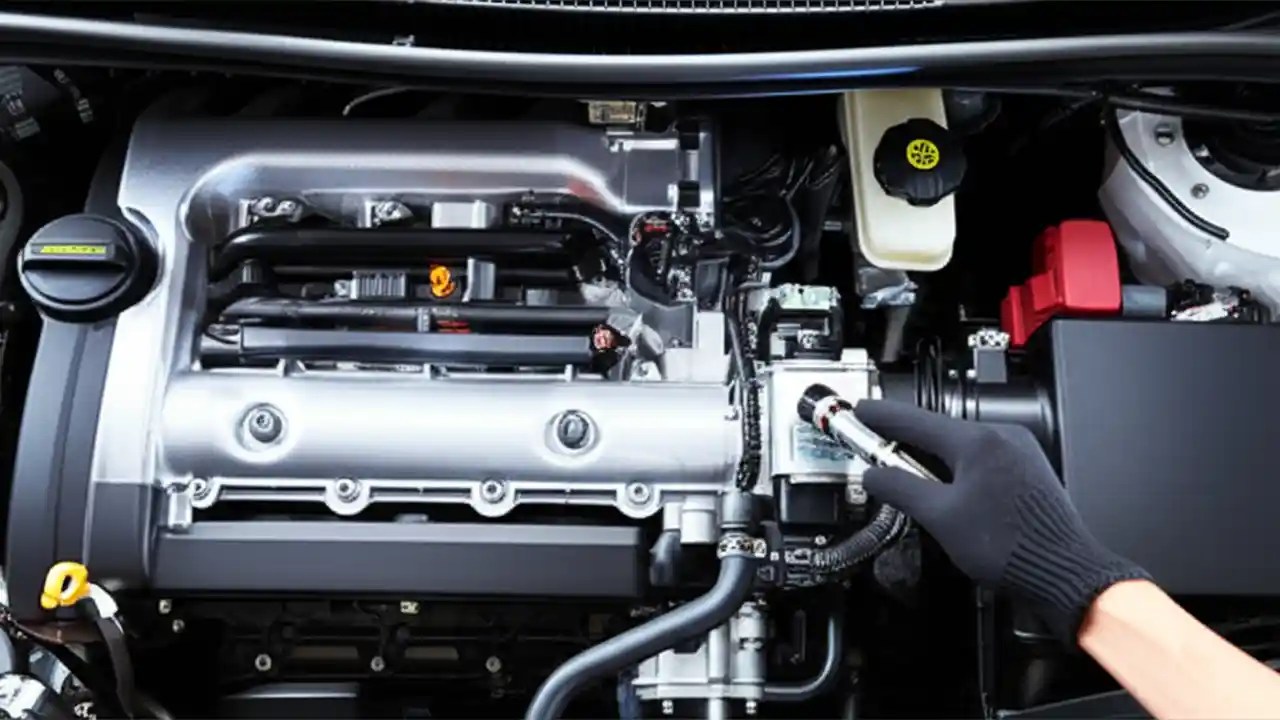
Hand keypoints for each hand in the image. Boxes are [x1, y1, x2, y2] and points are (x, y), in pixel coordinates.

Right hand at [854, 400, 1149, 643]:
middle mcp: (1002, 438)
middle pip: (938, 431)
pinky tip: (948, 490)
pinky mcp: (1028, 472)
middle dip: (905, 440)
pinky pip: (982, 460)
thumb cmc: (1010, 546)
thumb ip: (901, 489)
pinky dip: (958, 469)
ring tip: (909, 477)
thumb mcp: (940, 517)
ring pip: (961, 447)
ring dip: (932, 458)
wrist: (1063, 571)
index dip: (882, 416)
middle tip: (877, 447)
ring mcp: (1019, 453)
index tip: (863, 411)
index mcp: (977, 442)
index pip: (915, 420)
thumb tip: (876, 475)